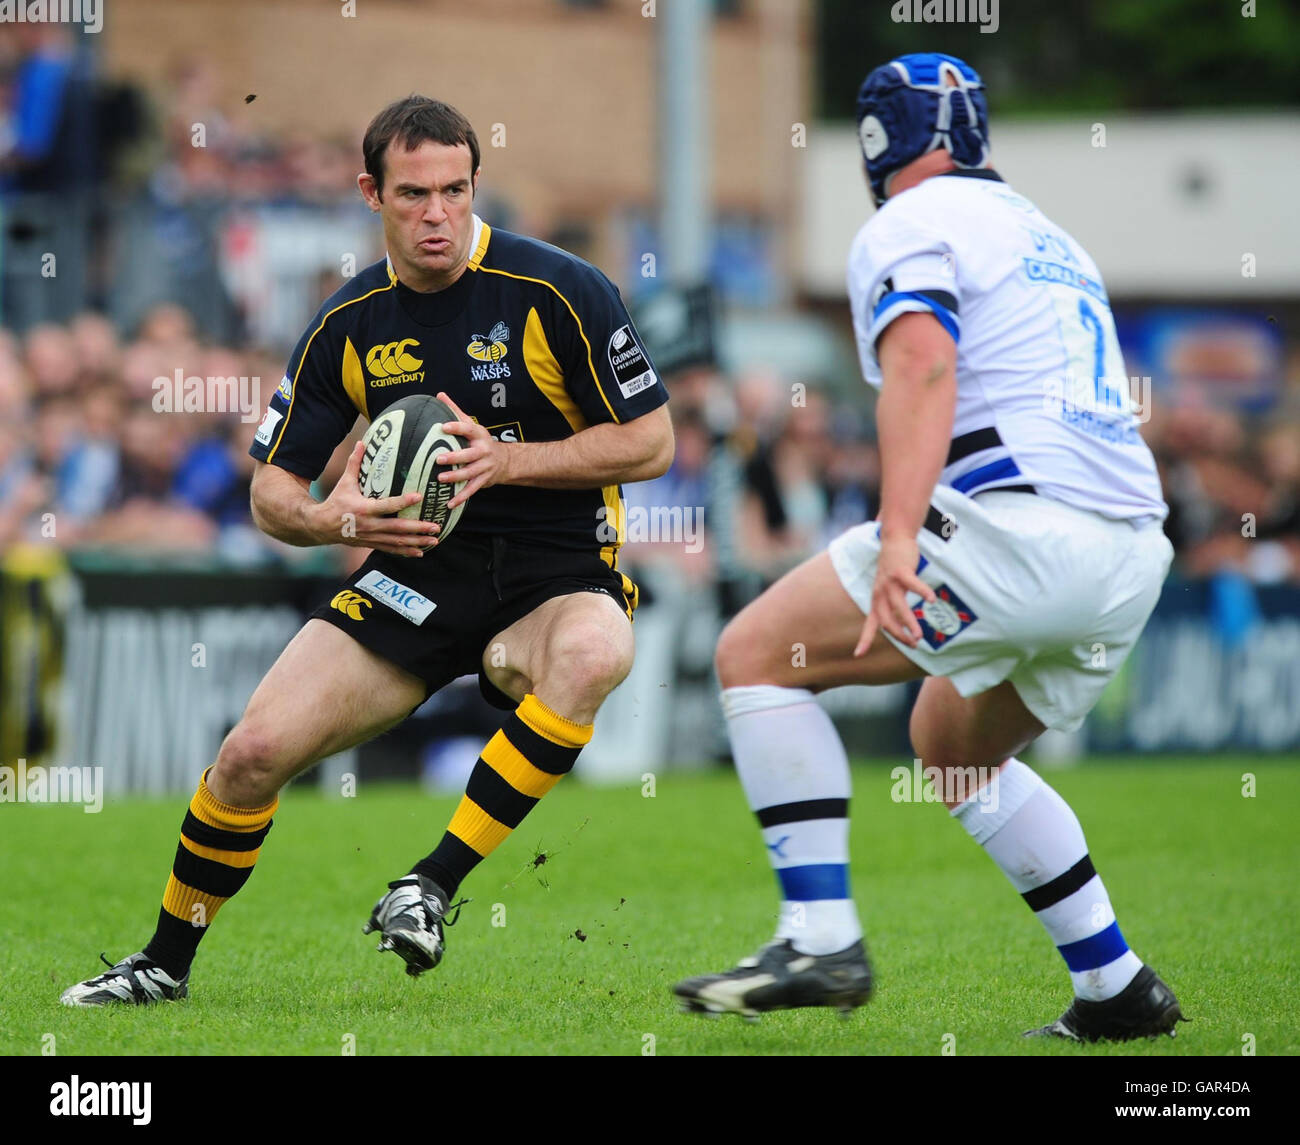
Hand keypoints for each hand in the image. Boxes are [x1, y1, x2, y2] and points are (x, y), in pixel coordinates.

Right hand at [314, 441, 439, 557]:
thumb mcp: (344, 482)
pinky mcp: (371, 544)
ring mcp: (371, 537)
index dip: (403, 501)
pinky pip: (391, 549)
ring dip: (417, 542)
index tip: (419, 497)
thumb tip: (361, 442)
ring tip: (434, 541)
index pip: (387, 505)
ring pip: (397, 541)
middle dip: (418, 529)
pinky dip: (406, 552)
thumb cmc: (335, 501)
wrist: (321, 526)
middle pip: (397, 528)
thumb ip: (354, 464)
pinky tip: (420, 552)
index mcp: (364, 508)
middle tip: (436, 527)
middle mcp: (370, 525)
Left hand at [435, 391, 508, 509]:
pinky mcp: (484, 480)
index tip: (443, 426)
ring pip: (470, 473)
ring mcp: (485, 467)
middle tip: (439, 458)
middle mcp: (483, 451)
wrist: (505, 461)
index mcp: (479, 435)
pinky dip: (461, 497)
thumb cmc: (481, 441)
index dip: (457, 427)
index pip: (468, 429)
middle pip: (469, 454)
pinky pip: (472, 489)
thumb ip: (455, 411)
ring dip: (456, 477)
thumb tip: (439, 395)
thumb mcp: (472, 425)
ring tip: (441, 479)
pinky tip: (449, 503)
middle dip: (455, 457)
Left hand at [853, 533, 936, 655]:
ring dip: (909, 623)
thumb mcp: (888, 589)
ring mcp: (889, 583)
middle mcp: (880, 594)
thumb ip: (893, 605)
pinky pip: (913, 584)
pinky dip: (923, 592)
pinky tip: (932, 600)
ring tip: (919, 635)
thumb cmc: (895, 569)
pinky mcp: (901, 571)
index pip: (870, 624)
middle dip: (899, 635)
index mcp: (877, 600)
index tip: (857, 655)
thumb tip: (902, 625)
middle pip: (887, 620)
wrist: (894, 540)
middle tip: (914, 645)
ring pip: (899, 607)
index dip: (864, 640)